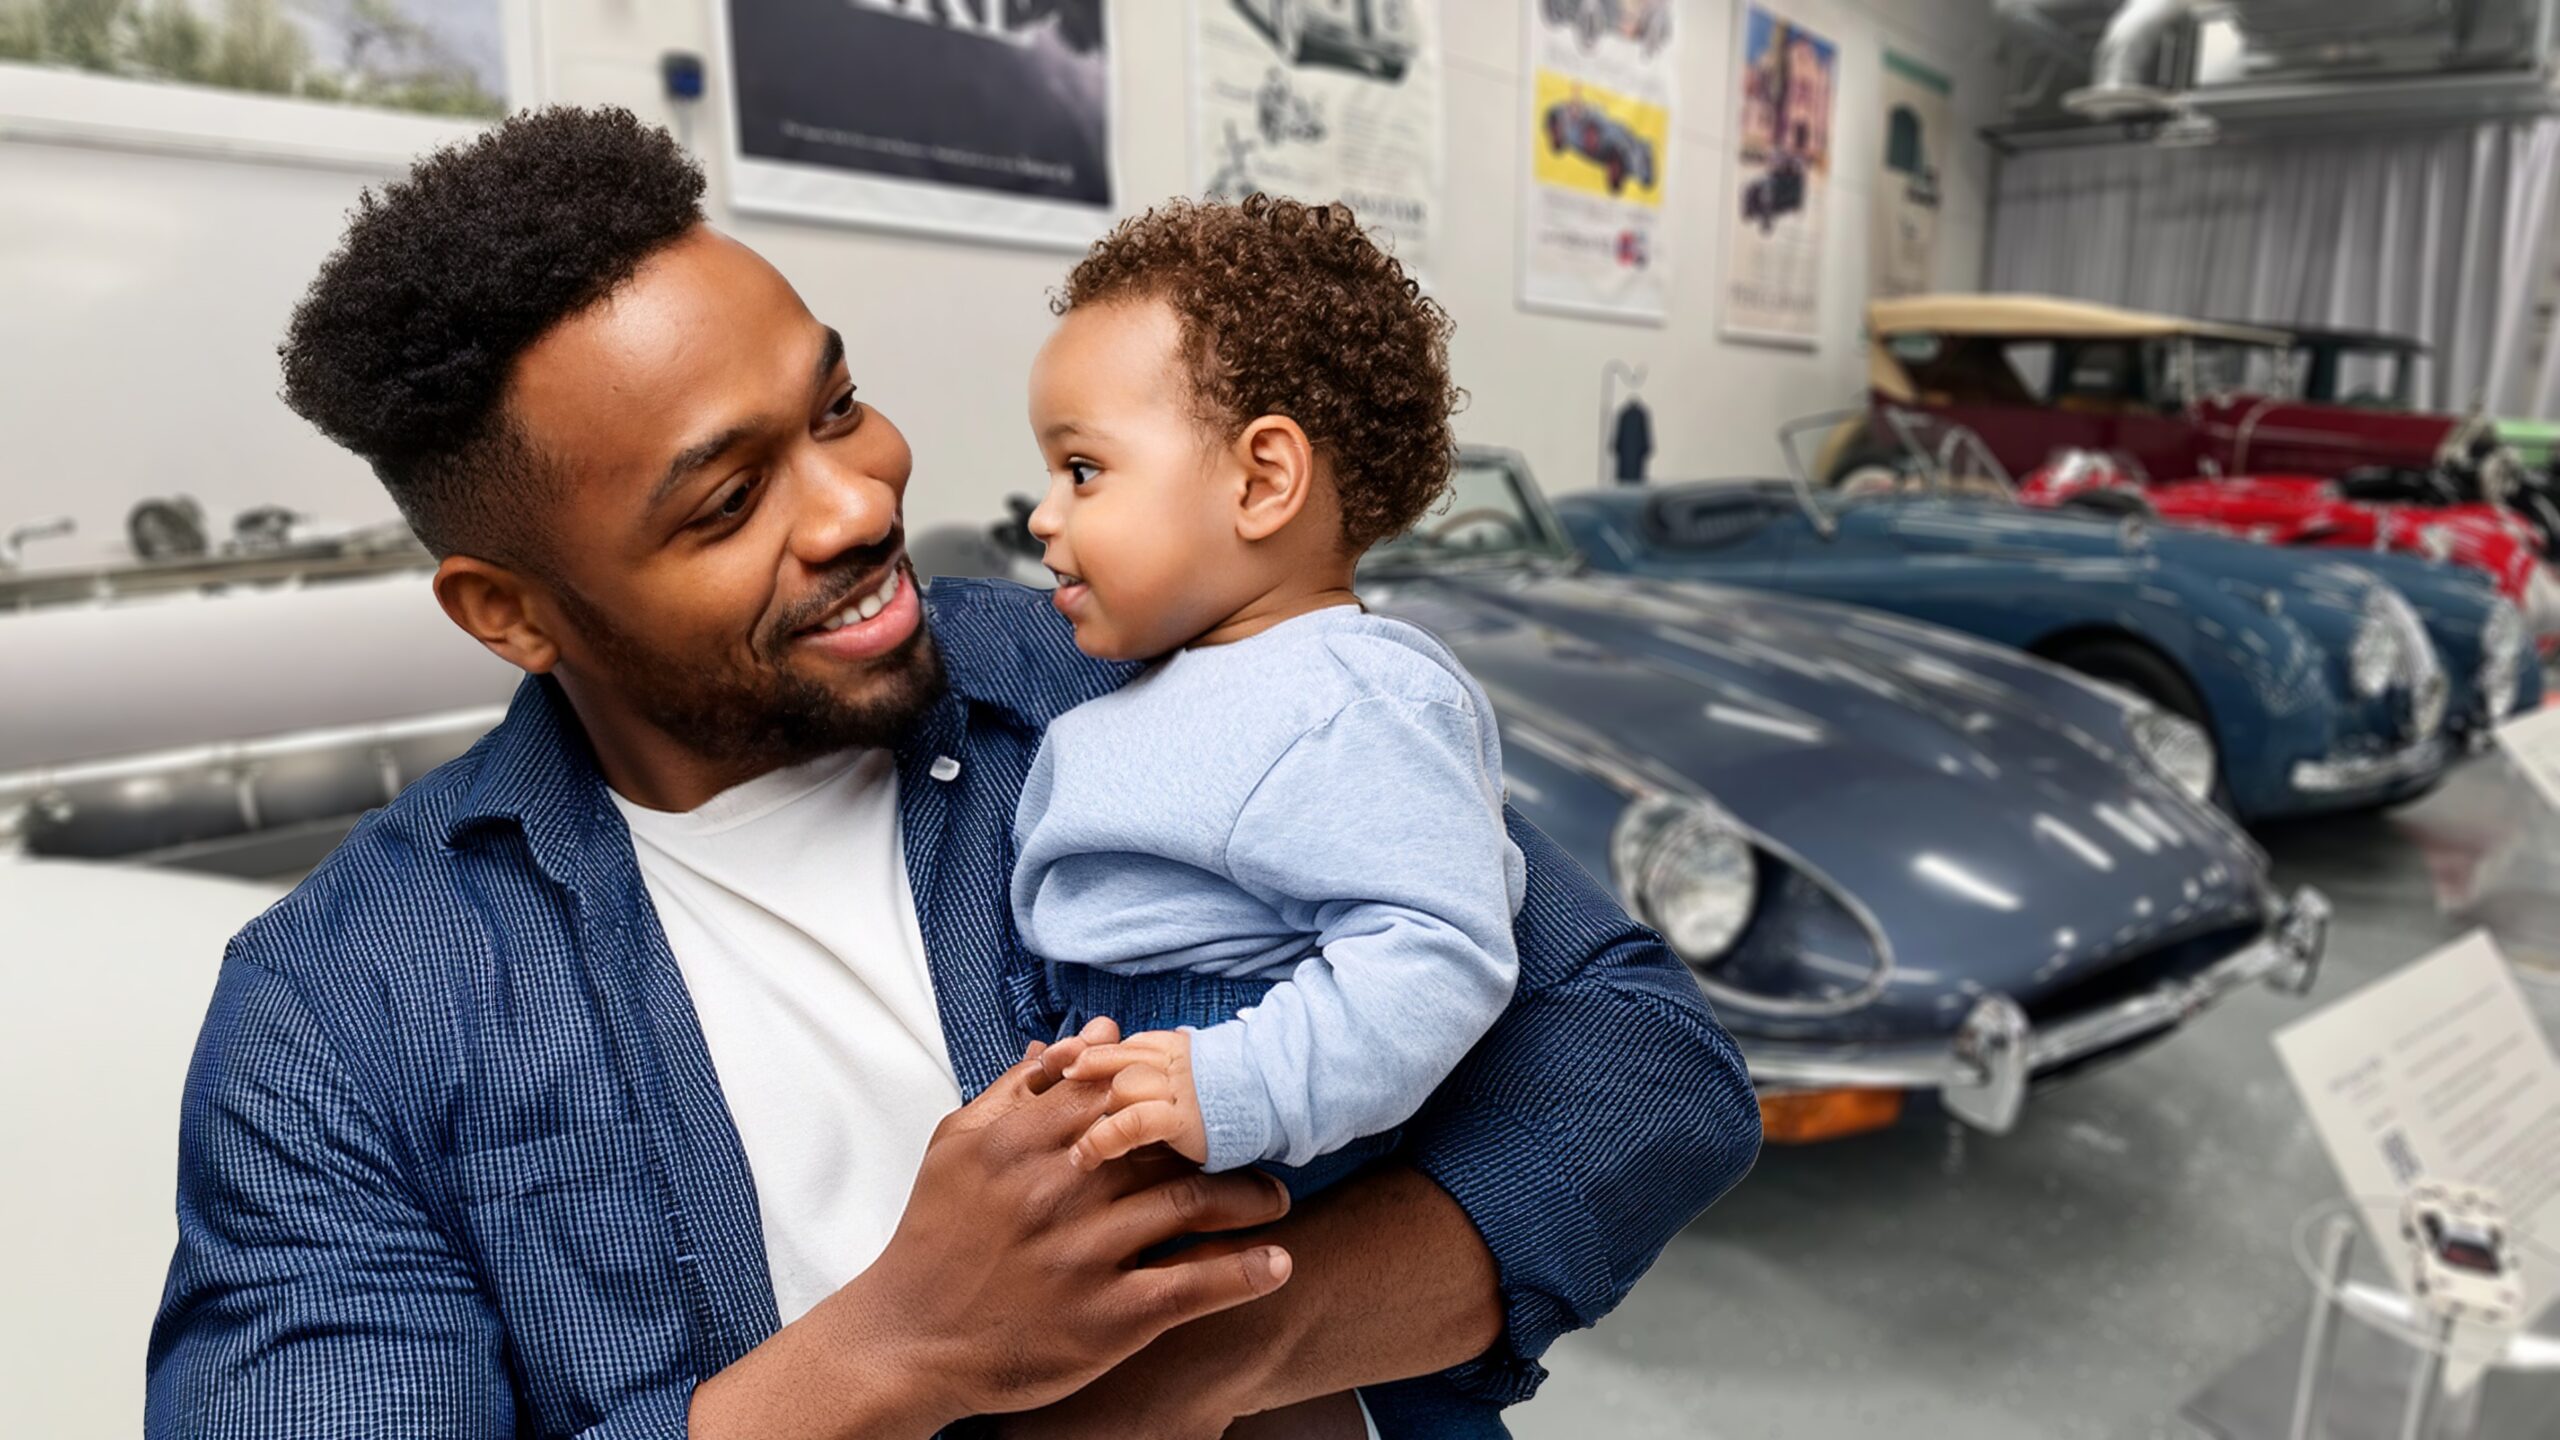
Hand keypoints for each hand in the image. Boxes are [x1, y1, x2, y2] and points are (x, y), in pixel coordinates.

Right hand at [690, 1028, 1293, 1436]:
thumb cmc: (934, 1239)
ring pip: (1193, 1205)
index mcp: (1022, 1142)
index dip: (1177, 1087)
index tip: (1212, 1091)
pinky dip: (1244, 1272)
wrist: (906, 1340)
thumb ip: (1021, 1087)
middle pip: (1168, 1142)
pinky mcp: (1107, 1318)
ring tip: (1276, 1198)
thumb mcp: (959, 1146)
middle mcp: (1059, 1191)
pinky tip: (1277, 1264)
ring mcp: (1085, 1254)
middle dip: (1227, 1138)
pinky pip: (1193, 1285)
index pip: (1124, 1092)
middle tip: (1263, 1140)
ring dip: (1251, 1198)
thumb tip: (1085, 1038)